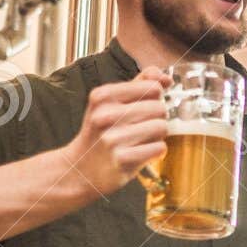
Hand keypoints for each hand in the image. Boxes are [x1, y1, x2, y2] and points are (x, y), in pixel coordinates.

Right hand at [60, 67, 170, 199]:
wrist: (80, 168)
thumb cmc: (101, 132)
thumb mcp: (111, 102)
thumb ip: (140, 84)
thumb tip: (165, 78)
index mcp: (102, 96)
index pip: (153, 87)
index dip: (155, 98)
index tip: (144, 106)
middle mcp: (105, 115)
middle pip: (160, 108)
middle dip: (157, 118)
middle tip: (141, 127)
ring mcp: (113, 139)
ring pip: (162, 128)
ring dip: (157, 136)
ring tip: (140, 140)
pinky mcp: (123, 159)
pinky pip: (159, 148)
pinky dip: (155, 152)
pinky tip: (140, 153)